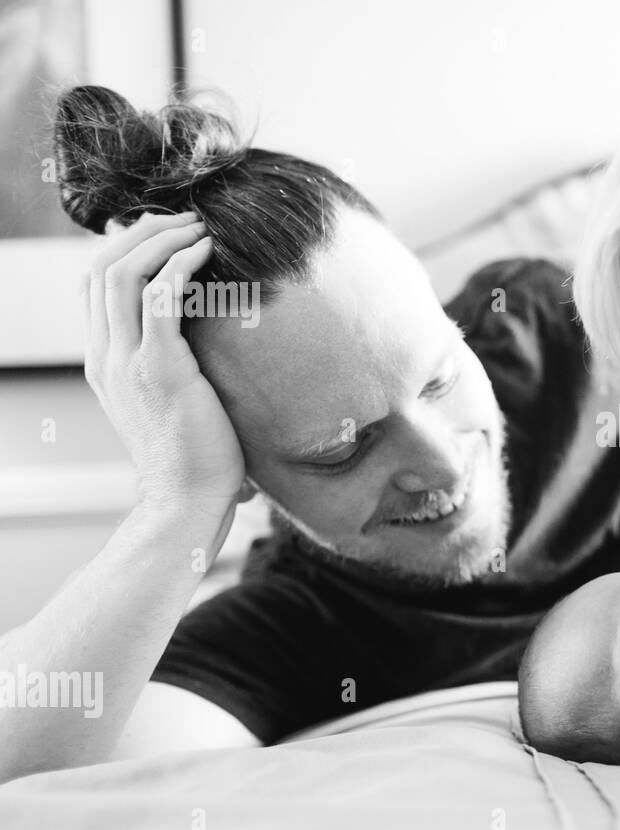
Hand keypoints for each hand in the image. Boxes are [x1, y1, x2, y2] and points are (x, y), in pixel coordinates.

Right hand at [83, 212, 245, 520]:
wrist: (188, 500)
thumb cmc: (193, 454)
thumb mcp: (168, 399)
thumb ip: (168, 363)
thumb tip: (196, 336)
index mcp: (102, 361)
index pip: (93, 283)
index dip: (125, 246)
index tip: (166, 232)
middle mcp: (105, 357)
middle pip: (101, 268)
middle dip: (143, 231)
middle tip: (186, 219)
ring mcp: (127, 363)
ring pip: (121, 273)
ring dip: (161, 240)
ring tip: (199, 228)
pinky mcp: (160, 369)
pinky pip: (158, 299)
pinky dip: (179, 266)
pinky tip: (205, 254)